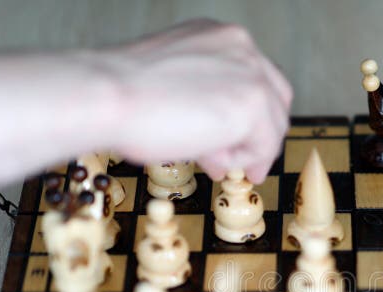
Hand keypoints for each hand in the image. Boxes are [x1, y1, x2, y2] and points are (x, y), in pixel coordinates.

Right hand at [107, 19, 291, 182]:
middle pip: (275, 99)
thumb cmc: (123, 94)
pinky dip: (245, 161)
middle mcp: (240, 46)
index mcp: (218, 37)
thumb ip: (204, 103)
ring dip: (246, 151)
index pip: (255, 77)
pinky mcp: (254, 105)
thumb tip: (221, 142)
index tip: (237, 138)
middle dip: (258, 134)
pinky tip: (215, 163)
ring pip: (273, 125)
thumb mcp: (174, 87)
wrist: (107, 95)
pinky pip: (265, 145)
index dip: (249, 114)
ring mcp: (251, 73)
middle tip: (238, 160)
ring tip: (214, 163)